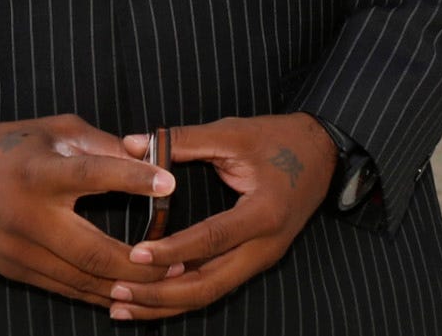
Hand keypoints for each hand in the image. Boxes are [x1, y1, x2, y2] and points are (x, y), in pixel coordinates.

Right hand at [0, 114, 176, 307]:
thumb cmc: (3, 147)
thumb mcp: (51, 130)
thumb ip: (99, 143)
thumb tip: (145, 154)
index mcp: (42, 171)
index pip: (93, 174)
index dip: (133, 178)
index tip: (170, 182)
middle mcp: (31, 216)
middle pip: (92, 249)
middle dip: (139, 263)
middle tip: (179, 261)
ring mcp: (20, 250)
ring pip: (79, 278)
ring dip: (123, 285)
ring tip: (164, 282)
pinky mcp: (13, 270)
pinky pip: (61, 287)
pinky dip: (94, 293)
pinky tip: (122, 293)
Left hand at [106, 114, 337, 321]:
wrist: (323, 151)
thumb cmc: (279, 138)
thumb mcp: (234, 132)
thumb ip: (185, 140)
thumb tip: (133, 144)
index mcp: (264, 212)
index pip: (212, 240)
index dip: (173, 250)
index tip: (134, 255)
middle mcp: (266, 245)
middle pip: (209, 285)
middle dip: (160, 295)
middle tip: (118, 294)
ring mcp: (263, 258)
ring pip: (210, 294)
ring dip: (166, 304)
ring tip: (123, 307)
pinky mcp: (256, 261)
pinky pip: (215, 286)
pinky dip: (182, 296)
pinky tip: (152, 300)